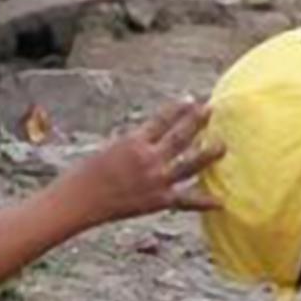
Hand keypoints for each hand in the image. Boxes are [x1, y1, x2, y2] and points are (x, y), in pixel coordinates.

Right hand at [64, 100, 222, 223]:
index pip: (162, 119)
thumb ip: (135, 144)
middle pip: (180, 136)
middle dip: (197, 121)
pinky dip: (203, 201)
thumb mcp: (110, 148)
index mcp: (134, 141)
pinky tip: (220, 201)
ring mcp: (156, 180)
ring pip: (190, 164)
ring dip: (208, 154)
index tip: (191, 99)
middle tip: (210, 110)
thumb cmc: (86, 173)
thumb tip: (152, 139)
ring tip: (222, 146)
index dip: (178, 109)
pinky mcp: (158, 201)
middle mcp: (149, 158)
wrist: (77, 201)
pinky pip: (186, 200)